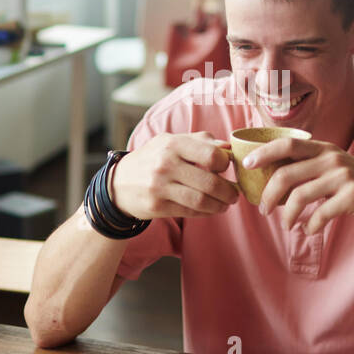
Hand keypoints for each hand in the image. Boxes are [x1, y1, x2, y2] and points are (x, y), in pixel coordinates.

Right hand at [109, 132, 239, 219]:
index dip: (226, 164)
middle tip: (234, 194)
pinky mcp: (158, 206)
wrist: (119, 183)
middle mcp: (166, 164)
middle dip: (229, 192)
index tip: (227, 169)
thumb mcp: (171, 141)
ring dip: (220, 205)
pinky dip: (206, 213)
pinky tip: (211, 209)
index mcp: (173, 143)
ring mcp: (160, 187)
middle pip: (210, 182)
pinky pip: (190, 212)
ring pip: (202, 201)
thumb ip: (201, 141)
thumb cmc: (153, 158)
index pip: (212, 155)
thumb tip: (229, 147)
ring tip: (226, 204)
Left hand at [246, 137, 353, 234]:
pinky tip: (310, 230)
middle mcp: (333, 158)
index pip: (286, 144)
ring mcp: (343, 177)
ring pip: (299, 197)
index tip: (246, 164)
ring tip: (287, 225)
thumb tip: (273, 180)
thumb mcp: (336, 171)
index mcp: (326, 149)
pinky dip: (310, 226)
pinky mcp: (352, 197)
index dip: (263, 152)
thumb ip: (310, 169)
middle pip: (286, 174)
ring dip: (287, 215)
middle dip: (268, 195)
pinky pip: (319, 214)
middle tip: (263, 210)